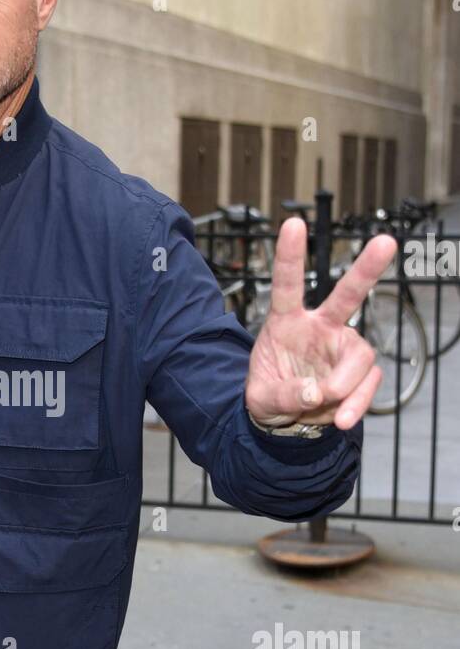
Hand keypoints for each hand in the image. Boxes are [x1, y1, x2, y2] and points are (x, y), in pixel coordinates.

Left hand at [245, 217, 397, 429]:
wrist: (286, 424)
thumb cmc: (269, 398)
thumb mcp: (261, 401)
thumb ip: (284, 396)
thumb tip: (316, 393)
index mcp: (285, 322)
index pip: (287, 285)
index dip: (290, 256)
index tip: (294, 224)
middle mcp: (319, 327)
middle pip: (347, 294)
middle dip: (367, 269)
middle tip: (387, 241)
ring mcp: (342, 347)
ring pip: (360, 355)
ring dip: (347, 385)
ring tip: (329, 410)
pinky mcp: (359, 371)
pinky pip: (367, 383)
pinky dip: (356, 404)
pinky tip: (341, 418)